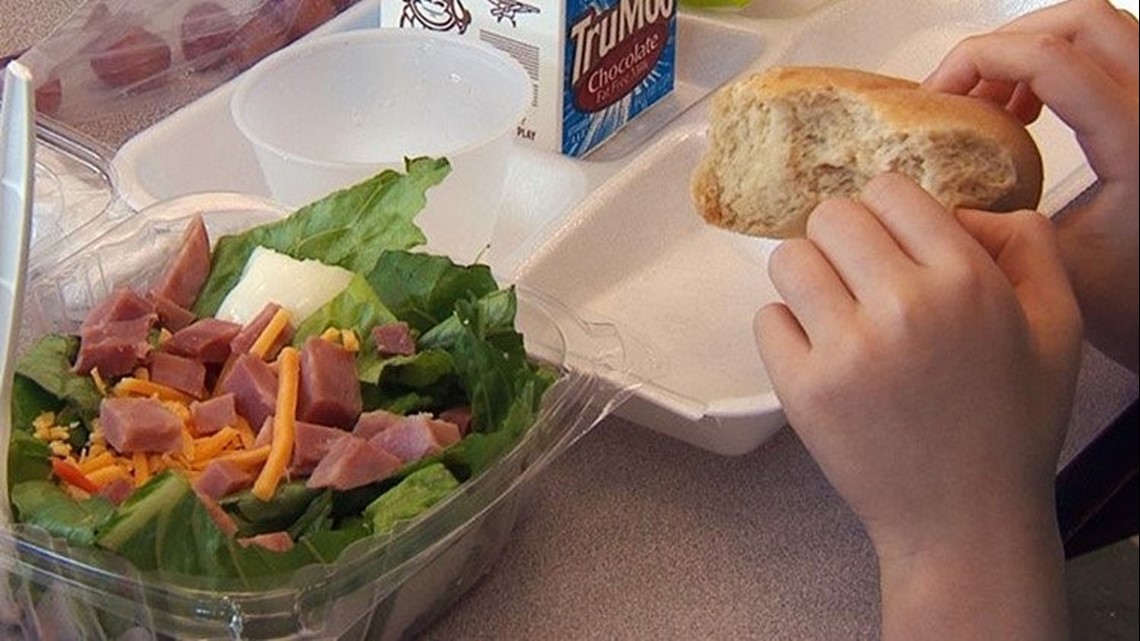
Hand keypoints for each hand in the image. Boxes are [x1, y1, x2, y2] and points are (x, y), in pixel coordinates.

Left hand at [755, 173, 1082, 638]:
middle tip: (862, 279)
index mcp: (966, 281)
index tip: (895, 245)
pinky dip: (788, 331)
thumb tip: (966, 206)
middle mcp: (901, 306)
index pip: (889, 190)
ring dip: (811, 280)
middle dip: (845, 241)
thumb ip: (1028, 245)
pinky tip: (823, 355)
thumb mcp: (1057, 326)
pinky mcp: (801, 388)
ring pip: (789, 259)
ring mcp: (845, 349)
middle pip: (830, 216)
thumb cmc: (1011, 424)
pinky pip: (767, 318)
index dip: (890, 213)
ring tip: (839, 313)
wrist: (964, 521)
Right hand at [923, 0, 1138, 371]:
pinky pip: (1111, 56)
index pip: (1051, 60)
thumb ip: (992, 224)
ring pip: (1098, 30)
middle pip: (1080, 20)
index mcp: (1136, 144)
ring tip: (991, 103)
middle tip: (962, 89)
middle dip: (1007, 42)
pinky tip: (1025, 115)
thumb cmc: (1126, 301)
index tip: (937, 96)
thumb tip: (929, 194)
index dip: (981, 60)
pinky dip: (1057, 68)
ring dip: (1032, 52)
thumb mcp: (1047, 269)